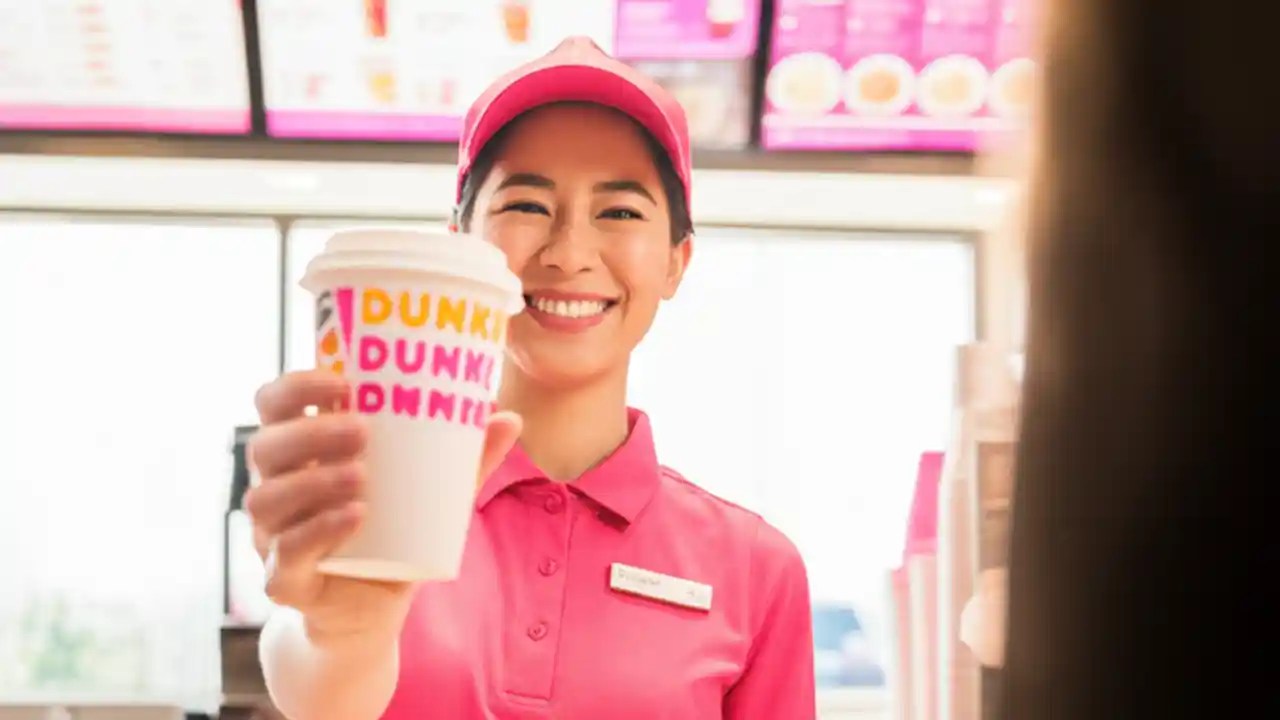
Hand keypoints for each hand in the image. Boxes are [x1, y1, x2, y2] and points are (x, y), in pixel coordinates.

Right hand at [245, 370, 521, 640]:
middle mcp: (275, 489)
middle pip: (265, 448)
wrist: (370, 612)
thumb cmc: (392, 536)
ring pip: (266, 500)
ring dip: (313, 482)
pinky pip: (284, 554)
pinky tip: (354, 517)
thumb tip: (510, 419)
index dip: (296, 387)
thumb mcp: (431, 493)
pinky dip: (317, 532)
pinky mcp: (284, 581)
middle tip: (362, 431)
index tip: (342, 381)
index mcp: (300, 454)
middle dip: (311, 433)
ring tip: (362, 478)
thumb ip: (465, 458)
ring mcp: (272, 537)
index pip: (274, 405)